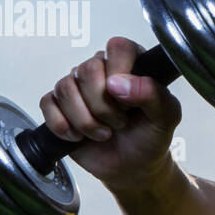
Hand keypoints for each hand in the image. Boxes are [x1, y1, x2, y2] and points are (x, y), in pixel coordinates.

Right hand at [38, 36, 182, 189]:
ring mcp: (78, 86)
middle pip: (87, 69)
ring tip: (104, 133)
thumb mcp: (166, 117)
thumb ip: (154, 95)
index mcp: (132, 64)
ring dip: (85, 120)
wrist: (133, 167)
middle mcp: (102, 69)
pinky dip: (62, 125)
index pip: (118, 47)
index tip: (128, 101)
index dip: (120, 74)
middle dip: (103, 106)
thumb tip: (119, 83)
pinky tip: (79, 136)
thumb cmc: (150, 137)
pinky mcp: (59, 104)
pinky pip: (47, 103)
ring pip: (65, 87)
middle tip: (119, 123)